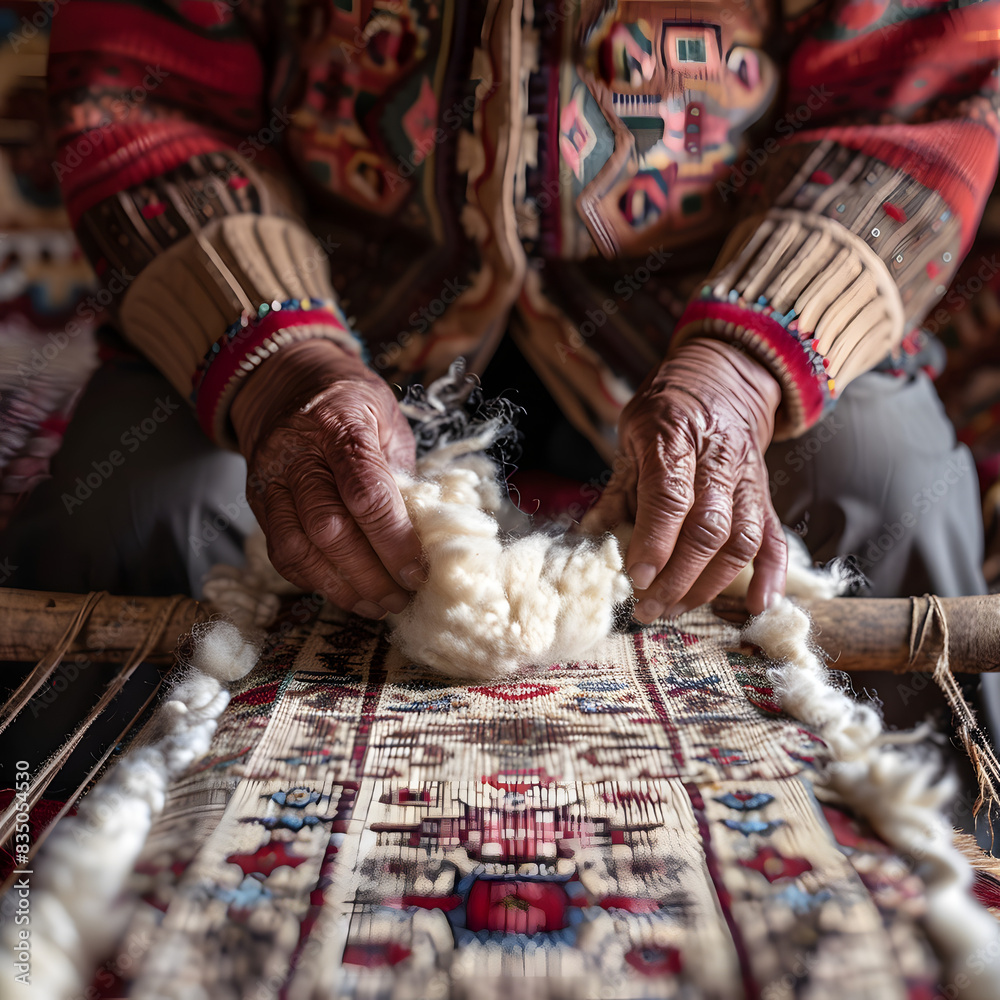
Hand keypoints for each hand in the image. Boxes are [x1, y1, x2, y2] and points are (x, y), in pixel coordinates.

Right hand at [231, 339, 424, 617]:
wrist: (285, 383)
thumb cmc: (351, 403)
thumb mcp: (389, 419)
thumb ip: (402, 471)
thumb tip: (422, 533)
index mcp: (339, 424)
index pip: (365, 491)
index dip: (393, 539)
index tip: (417, 572)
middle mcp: (296, 453)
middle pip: (329, 528)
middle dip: (370, 573)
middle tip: (402, 597)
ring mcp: (271, 480)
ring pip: (298, 548)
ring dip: (342, 587)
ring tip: (378, 605)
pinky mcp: (258, 502)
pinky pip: (281, 553)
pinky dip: (315, 580)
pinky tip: (347, 592)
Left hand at [582, 338, 786, 620]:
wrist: (724, 378)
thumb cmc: (667, 410)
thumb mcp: (631, 434)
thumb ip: (617, 488)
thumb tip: (589, 536)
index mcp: (676, 436)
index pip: (670, 496)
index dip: (654, 541)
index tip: (635, 577)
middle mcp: (719, 459)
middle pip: (708, 527)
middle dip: (678, 576)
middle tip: (648, 607)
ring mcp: (748, 479)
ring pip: (741, 539)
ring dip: (710, 584)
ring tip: (676, 609)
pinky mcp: (764, 495)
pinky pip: (774, 537)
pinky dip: (771, 574)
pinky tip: (758, 607)